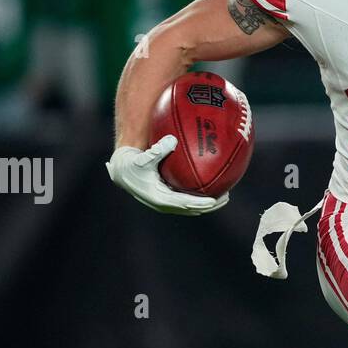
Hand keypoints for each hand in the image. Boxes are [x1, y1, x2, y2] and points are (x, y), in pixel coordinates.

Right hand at [106, 135, 228, 214]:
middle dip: (209, 205)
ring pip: (191, 207)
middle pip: (192, 209)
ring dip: (208, 204)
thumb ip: (157, 150)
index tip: (212, 200)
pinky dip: (200, 197)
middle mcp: (164, 204)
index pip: (183, 203)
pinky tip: (212, 188)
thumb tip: (172, 139)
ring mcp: (167, 202)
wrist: (122, 171)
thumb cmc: (132, 164)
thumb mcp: (142, 158)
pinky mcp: (168, 198)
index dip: (198, 203)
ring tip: (225, 196)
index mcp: (159, 198)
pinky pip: (188, 200)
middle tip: (226, 197)